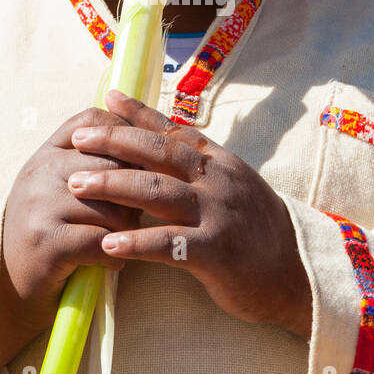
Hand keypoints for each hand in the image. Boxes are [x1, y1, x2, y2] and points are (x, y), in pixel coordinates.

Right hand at [0, 102, 147, 349]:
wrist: (8, 284)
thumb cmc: (47, 230)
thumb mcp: (57, 186)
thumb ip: (87, 160)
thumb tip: (143, 144)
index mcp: (45, 153)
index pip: (92, 121)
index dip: (124, 136)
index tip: (141, 161)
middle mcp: (39, 173)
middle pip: (111, 165)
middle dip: (133, 191)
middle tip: (135, 214)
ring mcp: (41, 206)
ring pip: (113, 207)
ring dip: (127, 229)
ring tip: (122, 240)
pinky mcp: (47, 242)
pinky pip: (102, 241)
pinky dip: (114, 256)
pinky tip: (111, 262)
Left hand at [64, 89, 312, 338]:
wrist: (298, 273)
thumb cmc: (257, 231)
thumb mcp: (234, 186)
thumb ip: (201, 167)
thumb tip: (162, 143)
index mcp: (220, 163)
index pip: (174, 130)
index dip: (139, 114)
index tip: (106, 99)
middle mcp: (218, 181)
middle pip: (158, 153)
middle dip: (113, 143)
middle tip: (77, 140)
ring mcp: (218, 214)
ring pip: (157, 192)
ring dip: (112, 186)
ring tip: (76, 185)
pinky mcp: (216, 252)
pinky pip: (169, 243)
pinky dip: (136, 242)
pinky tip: (107, 243)